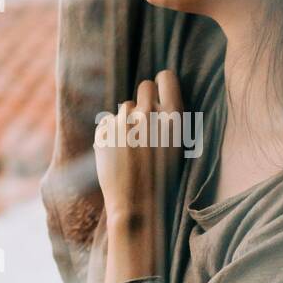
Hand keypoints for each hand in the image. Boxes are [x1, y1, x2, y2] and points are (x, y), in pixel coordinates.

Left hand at [94, 69, 185, 227]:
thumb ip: (169, 120)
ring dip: (128, 119)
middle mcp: (149, 115)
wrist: (137, 205)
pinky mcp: (105, 132)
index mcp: (173, 117)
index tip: (160, 89)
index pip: (166, 77)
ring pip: (126, 106)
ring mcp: (125, 122)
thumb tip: (158, 94)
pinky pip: (108, 121)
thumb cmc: (162, 178)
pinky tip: (118, 152)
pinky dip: (112, 132)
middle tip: (146, 118)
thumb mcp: (177, 147)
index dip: (162, 82)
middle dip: (145, 98)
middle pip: (145, 86)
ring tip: (133, 145)